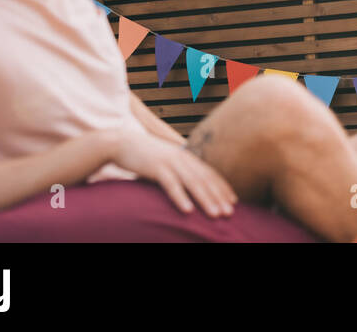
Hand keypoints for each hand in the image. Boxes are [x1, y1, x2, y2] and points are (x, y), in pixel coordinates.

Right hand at [112, 131, 236, 217]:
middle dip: (219, 197)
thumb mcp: (166, 162)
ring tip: (215, 214)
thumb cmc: (145, 156)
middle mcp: (183, 158)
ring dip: (205, 200)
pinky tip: (188, 211)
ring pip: (193, 183)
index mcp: (186, 157)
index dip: (223, 187)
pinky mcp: (156, 167)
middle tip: (230, 213)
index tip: (234, 202)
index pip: (210, 173)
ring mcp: (170, 162)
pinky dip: (180, 197)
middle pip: (205, 179)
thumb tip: (190, 185)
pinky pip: (171, 184)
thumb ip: (179, 171)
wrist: (122, 143)